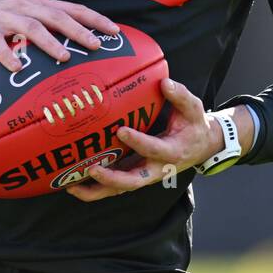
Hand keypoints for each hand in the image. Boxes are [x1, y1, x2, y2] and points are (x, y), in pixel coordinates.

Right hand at [0, 0, 120, 71]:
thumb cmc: (3, 19)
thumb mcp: (29, 17)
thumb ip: (52, 28)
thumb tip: (87, 47)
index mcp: (40, 4)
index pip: (73, 9)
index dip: (95, 19)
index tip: (115, 32)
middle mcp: (25, 7)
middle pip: (56, 16)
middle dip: (77, 30)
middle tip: (95, 46)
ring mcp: (5, 17)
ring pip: (30, 27)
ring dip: (49, 42)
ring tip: (63, 57)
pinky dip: (8, 55)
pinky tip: (18, 68)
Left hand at [66, 77, 221, 201]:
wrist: (201, 147)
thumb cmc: (193, 125)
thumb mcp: (193, 108)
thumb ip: (180, 96)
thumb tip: (165, 82)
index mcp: (172, 151)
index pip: (154, 149)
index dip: (138, 142)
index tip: (121, 131)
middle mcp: (157, 169)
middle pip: (133, 181)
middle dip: (112, 178)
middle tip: (92, 168)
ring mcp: (145, 176)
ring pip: (120, 190)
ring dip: (97, 190)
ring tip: (72, 186)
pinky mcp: (135, 176)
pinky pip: (115, 188)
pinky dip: (95, 190)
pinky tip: (74, 185)